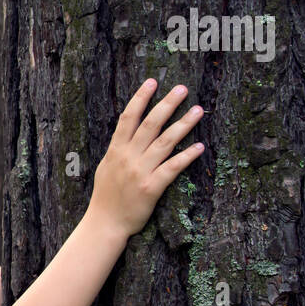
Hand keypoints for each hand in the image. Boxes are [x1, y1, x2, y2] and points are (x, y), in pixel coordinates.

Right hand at [88, 78, 204, 238]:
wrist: (105, 223)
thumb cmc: (106, 197)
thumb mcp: (106, 167)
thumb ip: (118, 148)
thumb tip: (127, 129)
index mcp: (116, 150)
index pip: (128, 117)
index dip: (140, 98)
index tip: (152, 82)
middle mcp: (128, 157)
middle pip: (150, 124)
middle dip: (167, 104)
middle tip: (182, 89)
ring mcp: (140, 171)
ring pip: (165, 142)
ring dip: (183, 125)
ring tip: (198, 110)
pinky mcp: (152, 187)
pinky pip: (173, 168)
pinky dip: (187, 156)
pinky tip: (200, 147)